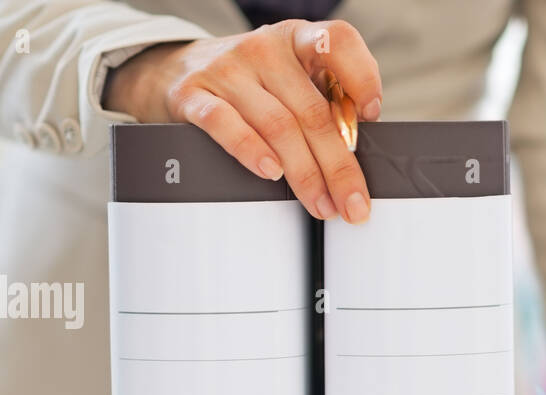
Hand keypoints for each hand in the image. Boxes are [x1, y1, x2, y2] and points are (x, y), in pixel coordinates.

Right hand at [103, 20, 381, 222]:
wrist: (175, 70)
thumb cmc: (249, 83)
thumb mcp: (289, 78)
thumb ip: (321, 104)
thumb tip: (354, 156)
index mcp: (296, 40)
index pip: (337, 42)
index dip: (361, 76)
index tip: (370, 115)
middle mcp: (264, 48)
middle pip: (312, 111)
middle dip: (339, 166)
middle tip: (353, 203)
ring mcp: (228, 69)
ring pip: (278, 126)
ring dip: (305, 174)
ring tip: (321, 205)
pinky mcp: (194, 94)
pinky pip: (226, 124)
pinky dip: (251, 151)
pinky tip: (271, 173)